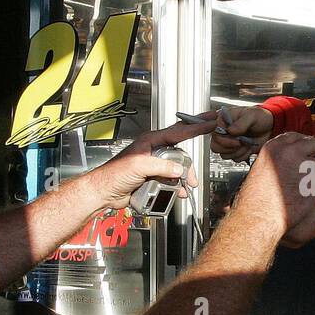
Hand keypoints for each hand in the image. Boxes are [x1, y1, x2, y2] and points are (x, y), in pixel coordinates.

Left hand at [89, 118, 213, 209]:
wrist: (104, 192)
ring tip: (185, 188)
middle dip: (188, 168)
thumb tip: (179, 170)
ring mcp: (154, 165)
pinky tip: (178, 193)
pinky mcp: (153, 178)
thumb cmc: (113, 174)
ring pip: (177, 169)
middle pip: (180, 155)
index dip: (196, 126)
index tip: (211, 121)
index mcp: (151, 141)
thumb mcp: (139, 166)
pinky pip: (171, 180)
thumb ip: (161, 166)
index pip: (178, 131)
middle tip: (192, 179)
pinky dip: (176, 187)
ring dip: (182, 180)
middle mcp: (154, 151)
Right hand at [212, 105, 273, 162]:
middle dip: (230, 147)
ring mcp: (228, 142)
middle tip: (242, 142)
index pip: (214, 133)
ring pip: (223, 154)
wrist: (270, 127)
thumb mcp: (252, 116)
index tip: (237, 140)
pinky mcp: (234, 150)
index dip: (224, 139)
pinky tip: (249, 148)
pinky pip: (233, 158)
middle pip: (215, 146)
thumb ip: (241, 123)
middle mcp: (223, 131)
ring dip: (238, 151)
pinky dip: (242, 155)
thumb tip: (231, 130)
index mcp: (223, 119)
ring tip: (248, 144)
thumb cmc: (260, 117)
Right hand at [234, 132, 314, 244]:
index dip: (305, 143)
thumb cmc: (256, 201)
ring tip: (312, 188)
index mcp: (274, 147)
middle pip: (314, 144)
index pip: (295, 138)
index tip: (311, 147)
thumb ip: (278, 161)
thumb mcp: (262, 169)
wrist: (259, 217)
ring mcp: (305, 163)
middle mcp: (290, 151)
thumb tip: (293, 161)